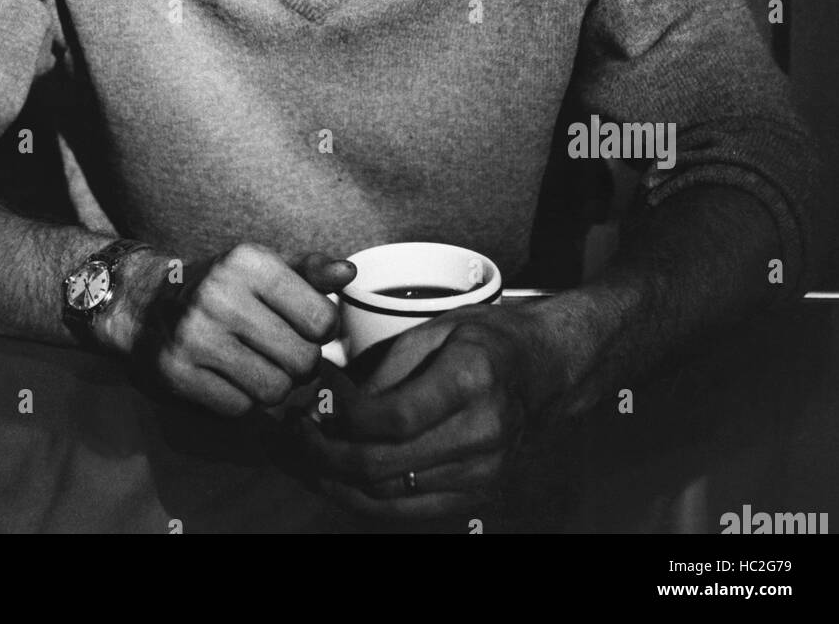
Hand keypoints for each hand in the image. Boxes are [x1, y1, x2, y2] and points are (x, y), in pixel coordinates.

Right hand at [119, 244, 355, 416]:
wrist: (145, 306)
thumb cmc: (221, 286)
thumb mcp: (263, 267)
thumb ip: (310, 271)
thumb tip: (349, 272)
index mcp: (247, 262)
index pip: (322, 320)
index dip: (323, 331)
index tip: (307, 327)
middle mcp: (219, 295)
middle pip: (302, 361)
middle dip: (302, 364)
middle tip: (285, 354)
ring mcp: (194, 337)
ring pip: (274, 390)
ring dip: (275, 385)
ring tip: (260, 367)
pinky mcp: (177, 373)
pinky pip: (240, 408)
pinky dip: (243, 400)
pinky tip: (230, 378)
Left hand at [297, 303, 562, 521]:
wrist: (547, 369)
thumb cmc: (487, 339)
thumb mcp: (436, 328)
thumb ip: (386, 367)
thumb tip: (334, 405)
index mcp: (472, 381)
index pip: (390, 418)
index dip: (341, 413)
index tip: (314, 394)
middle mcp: (482, 434)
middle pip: (383, 466)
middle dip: (323, 455)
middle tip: (291, 434)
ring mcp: (485, 473)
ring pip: (389, 496)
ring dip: (335, 482)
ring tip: (302, 457)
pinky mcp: (481, 495)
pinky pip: (409, 510)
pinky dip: (366, 498)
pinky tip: (338, 478)